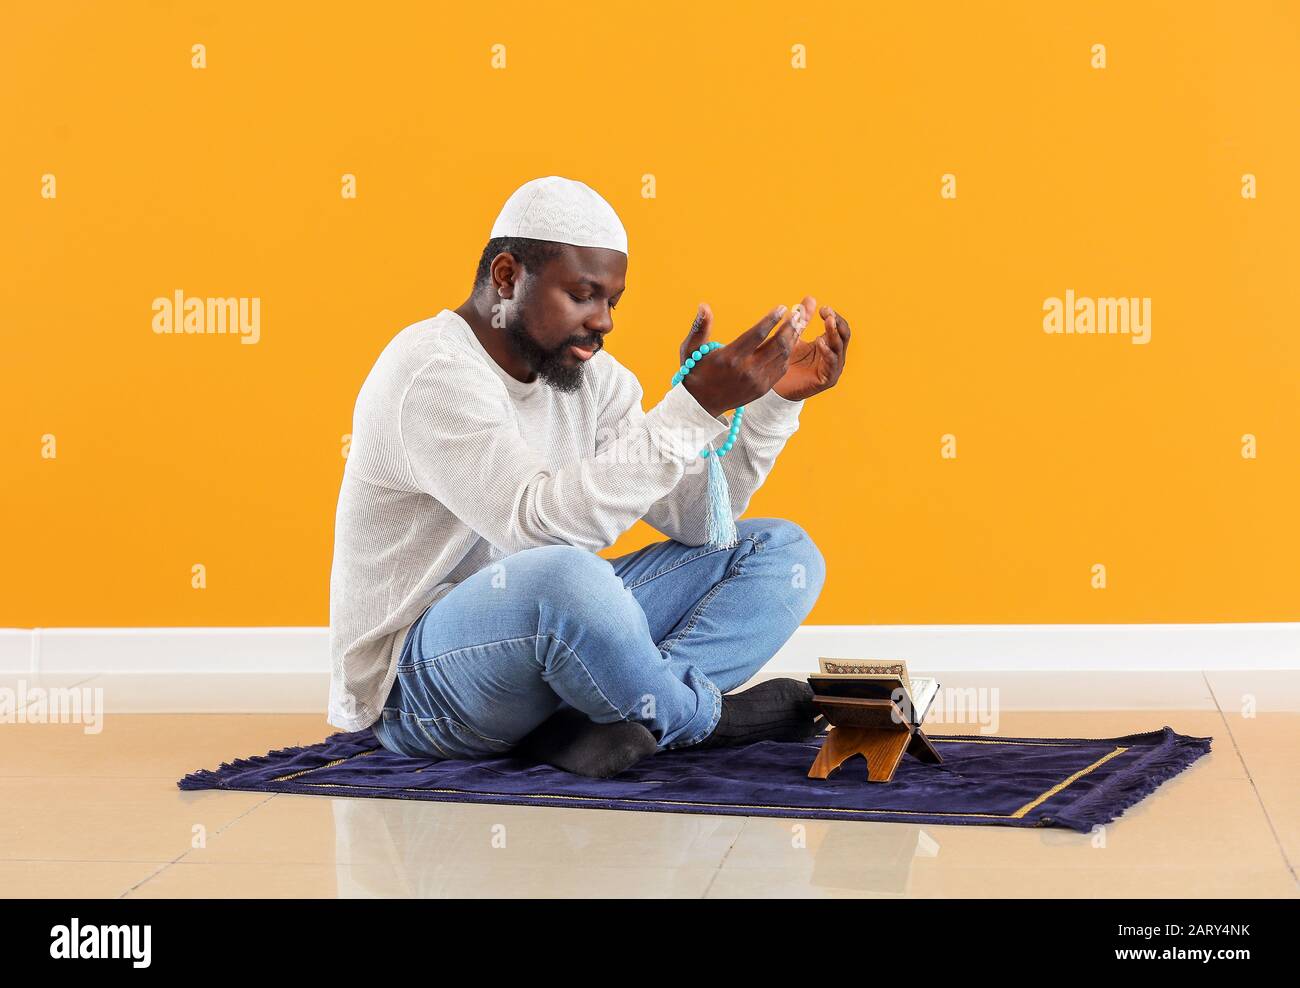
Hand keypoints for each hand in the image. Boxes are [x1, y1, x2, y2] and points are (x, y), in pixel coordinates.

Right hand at [677, 302, 799, 416]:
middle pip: (776, 344)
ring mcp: (757, 381)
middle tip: (797, 313)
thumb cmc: (695, 372)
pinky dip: (787, 354)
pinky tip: (789, 342)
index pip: (757, 334)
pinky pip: (781, 369)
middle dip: (789, 327)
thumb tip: (704, 306)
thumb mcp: (690, 349)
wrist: (700, 404)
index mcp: (730, 357)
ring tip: (797, 324)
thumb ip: (700, 327)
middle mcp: (746, 370)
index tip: (781, 307)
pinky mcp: (762, 389)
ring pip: (782, 357)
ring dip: (792, 339)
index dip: (772, 319)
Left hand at [772, 296, 849, 400]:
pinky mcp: (827, 380)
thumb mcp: (795, 336)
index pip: (839, 327)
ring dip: (834, 333)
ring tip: (827, 322)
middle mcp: (834, 356)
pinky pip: (832, 364)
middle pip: (843, 335)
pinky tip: (820, 342)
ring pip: (839, 348)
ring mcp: (833, 368)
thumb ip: (803, 318)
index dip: (833, 316)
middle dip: (836, 322)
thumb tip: (810, 297)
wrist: (777, 387)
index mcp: (829, 344)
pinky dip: (828, 352)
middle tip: (827, 313)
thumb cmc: (786, 361)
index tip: (823, 308)